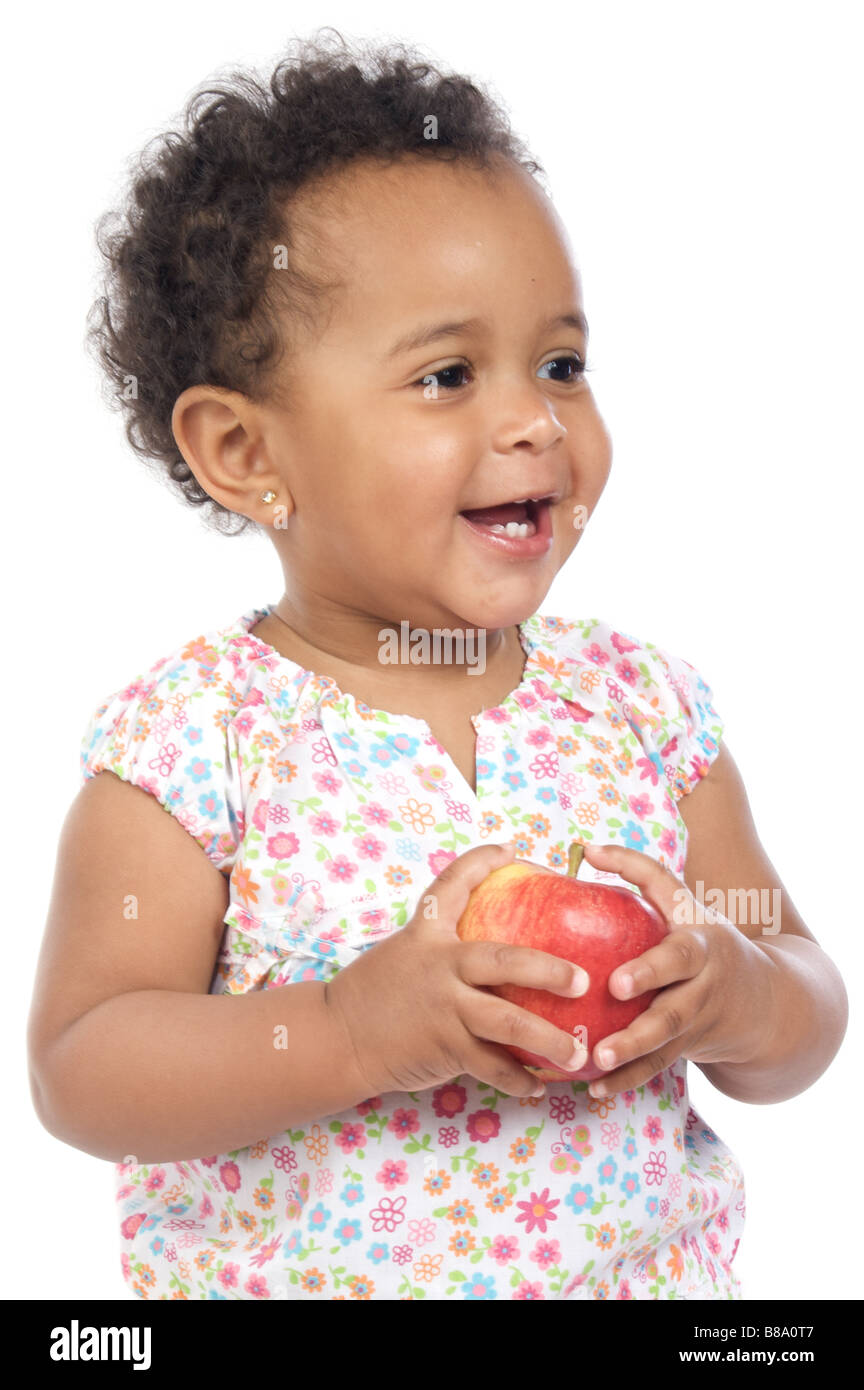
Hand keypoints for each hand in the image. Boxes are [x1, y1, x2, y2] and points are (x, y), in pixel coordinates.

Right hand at [325, 841, 590, 1100]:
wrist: (335, 1037)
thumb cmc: (374, 994)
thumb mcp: (404, 955)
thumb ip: (445, 949)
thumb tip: (497, 951)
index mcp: (426, 934)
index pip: (453, 885)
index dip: (482, 862)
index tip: (510, 850)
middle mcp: (439, 965)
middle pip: (505, 961)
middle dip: (549, 970)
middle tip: (582, 980)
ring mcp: (443, 1008)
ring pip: (509, 1023)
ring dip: (549, 1041)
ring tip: (579, 1053)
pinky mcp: (444, 1047)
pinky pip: (492, 1066)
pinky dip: (519, 1079)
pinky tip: (539, 1086)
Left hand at [578, 843, 771, 1097]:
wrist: (765, 1000)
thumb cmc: (704, 938)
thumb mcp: (685, 902)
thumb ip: (641, 872)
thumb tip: (585, 847)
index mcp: (701, 948)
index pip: (678, 955)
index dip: (651, 969)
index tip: (618, 982)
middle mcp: (703, 989)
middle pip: (673, 1012)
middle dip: (641, 1027)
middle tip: (602, 1040)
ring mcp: (697, 1024)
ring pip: (664, 1046)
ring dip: (630, 1057)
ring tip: (596, 1062)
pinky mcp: (687, 1050)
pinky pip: (656, 1069)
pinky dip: (627, 1081)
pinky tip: (595, 1089)